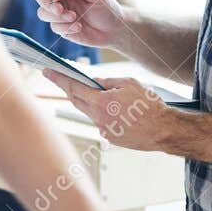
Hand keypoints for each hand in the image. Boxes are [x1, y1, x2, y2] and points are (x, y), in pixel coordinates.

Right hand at [34, 0, 125, 48]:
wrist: (113, 30)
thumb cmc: (108, 8)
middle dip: (46, 3)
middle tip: (60, 9)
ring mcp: (59, 13)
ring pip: (43, 13)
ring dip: (57, 17)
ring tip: (75, 18)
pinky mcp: (61, 27)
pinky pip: (54, 27)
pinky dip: (65, 27)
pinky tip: (79, 27)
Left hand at [43, 73, 173, 151]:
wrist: (164, 130)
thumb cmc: (149, 105)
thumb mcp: (129, 83)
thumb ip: (108, 82)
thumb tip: (95, 81)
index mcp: (101, 103)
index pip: (73, 88)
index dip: (59, 78)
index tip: (47, 72)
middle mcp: (98, 119)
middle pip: (77, 101)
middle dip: (69, 89)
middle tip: (62, 79)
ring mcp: (103, 131)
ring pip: (90, 113)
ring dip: (91, 103)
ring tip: (107, 96)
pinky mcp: (110, 139)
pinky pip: (102, 123)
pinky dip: (105, 115)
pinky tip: (120, 112)